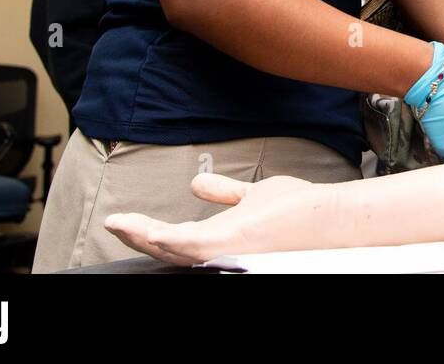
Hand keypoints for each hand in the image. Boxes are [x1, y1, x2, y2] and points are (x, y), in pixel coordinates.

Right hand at [106, 173, 312, 265]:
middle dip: (140, 240)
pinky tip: (136, 226)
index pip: (183, 245)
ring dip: (139, 237)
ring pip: (171, 251)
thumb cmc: (299, 211)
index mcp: (225, 247)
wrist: (329, 217)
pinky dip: (153, 235)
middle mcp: (222, 257)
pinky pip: (181, 244)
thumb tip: (196, 186)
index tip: (131, 222)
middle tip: (114, 224)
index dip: (154, 236)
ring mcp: (224, 254)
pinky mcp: (227, 243)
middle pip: (171, 252)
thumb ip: (225, 195)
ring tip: (117, 224)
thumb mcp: (253, 198)